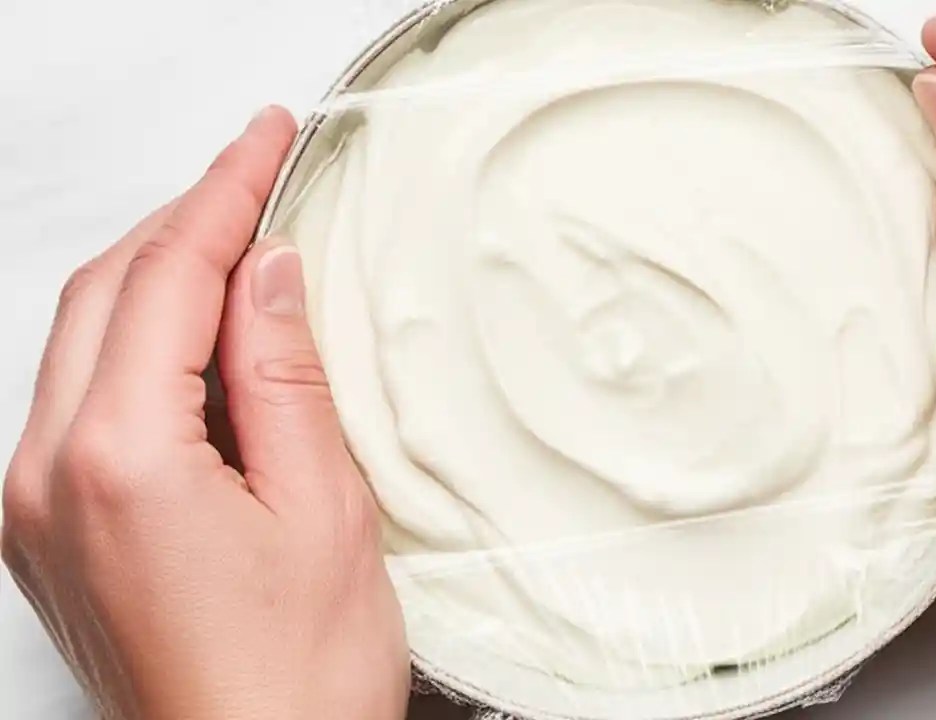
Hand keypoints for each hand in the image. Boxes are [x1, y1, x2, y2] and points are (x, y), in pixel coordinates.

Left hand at [1, 108, 408, 719]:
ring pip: (82, 337)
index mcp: (119, 461)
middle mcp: (45, 477)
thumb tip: (267, 273)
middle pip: (104, 291)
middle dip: (183, 220)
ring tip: (239, 244)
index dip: (224, 193)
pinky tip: (198, 337)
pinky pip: (78, 395)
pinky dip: (138, 342)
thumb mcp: (322, 511)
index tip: (266, 140)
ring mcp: (32, 507)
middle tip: (257, 173)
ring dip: (158, 276)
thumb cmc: (294, 684)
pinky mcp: (43, 530)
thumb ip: (282, 376)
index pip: (167, 277)